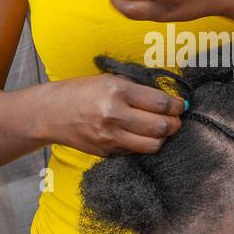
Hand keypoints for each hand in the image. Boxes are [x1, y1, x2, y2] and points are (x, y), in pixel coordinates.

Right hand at [52, 73, 184, 156]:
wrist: (51, 113)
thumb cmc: (81, 91)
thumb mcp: (109, 80)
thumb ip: (138, 90)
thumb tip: (168, 100)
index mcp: (117, 91)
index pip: (160, 103)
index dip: (177, 106)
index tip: (181, 105)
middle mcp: (115, 115)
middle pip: (161, 126)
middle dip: (174, 124)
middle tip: (175, 120)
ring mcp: (110, 137)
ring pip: (153, 145)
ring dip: (162, 137)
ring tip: (160, 129)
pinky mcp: (107, 152)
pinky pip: (136, 151)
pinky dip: (143, 144)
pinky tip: (139, 135)